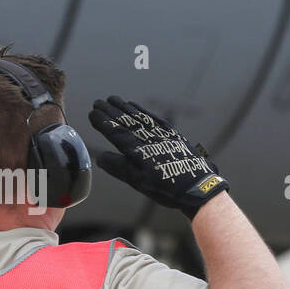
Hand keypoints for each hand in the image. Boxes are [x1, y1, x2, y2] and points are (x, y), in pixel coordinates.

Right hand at [88, 96, 227, 219]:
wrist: (198, 186)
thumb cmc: (167, 189)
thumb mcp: (140, 184)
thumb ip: (120, 169)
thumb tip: (100, 157)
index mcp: (138, 151)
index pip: (116, 133)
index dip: (103, 122)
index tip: (92, 113)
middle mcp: (149, 139)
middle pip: (126, 121)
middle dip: (110, 111)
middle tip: (98, 102)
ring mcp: (161, 134)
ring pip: (139, 116)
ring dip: (124, 107)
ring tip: (112, 99)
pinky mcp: (171, 134)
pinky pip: (153, 118)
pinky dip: (141, 111)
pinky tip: (134, 106)